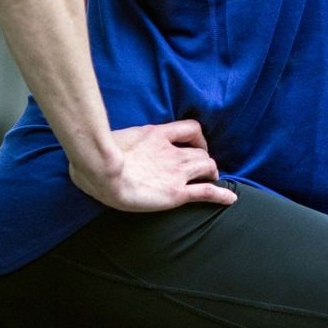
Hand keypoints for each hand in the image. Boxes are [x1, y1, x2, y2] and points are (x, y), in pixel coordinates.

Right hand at [68, 120, 236, 211]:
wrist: (102, 170)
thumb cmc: (97, 156)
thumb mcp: (112, 139)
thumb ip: (119, 143)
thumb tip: (101, 148)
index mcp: (157, 134)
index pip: (190, 128)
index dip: (198, 139)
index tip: (196, 146)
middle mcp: (172, 151)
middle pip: (202, 152)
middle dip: (204, 161)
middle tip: (202, 171)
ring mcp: (176, 172)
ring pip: (207, 167)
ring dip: (211, 174)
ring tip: (211, 181)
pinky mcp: (177, 193)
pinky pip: (206, 192)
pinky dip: (222, 195)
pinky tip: (231, 199)